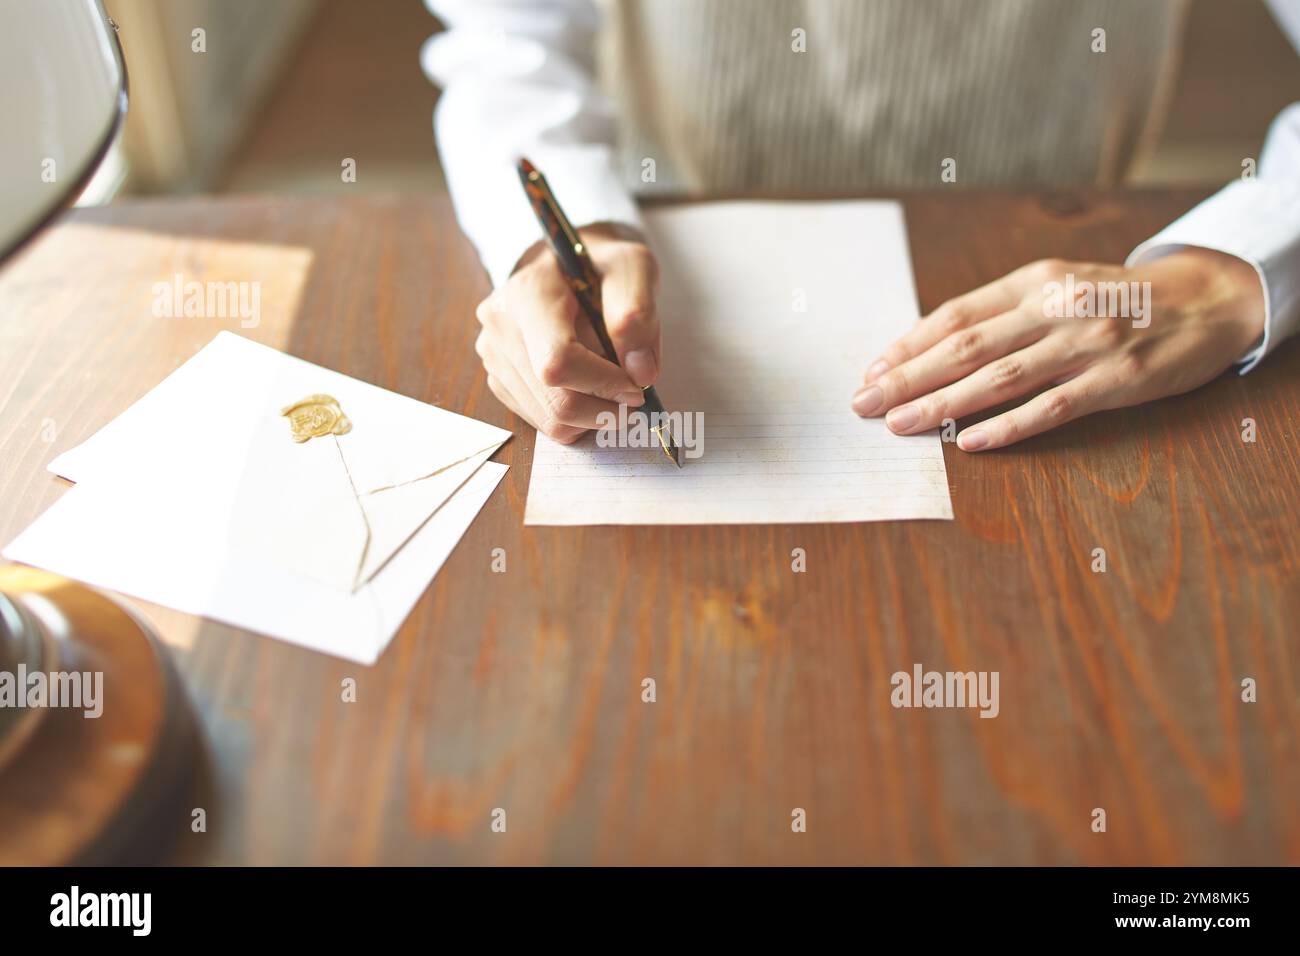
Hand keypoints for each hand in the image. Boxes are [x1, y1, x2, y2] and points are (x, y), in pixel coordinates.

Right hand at [475, 224, 659, 441]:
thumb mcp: (632, 266)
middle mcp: (500, 326)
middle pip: (556, 401)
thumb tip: (641, 373)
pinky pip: (543, 421)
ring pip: (550, 419)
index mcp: (527, 293)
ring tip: (613, 386)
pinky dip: (576, 418)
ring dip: (594, 416)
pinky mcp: (499, 379)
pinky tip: (589, 387)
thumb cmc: (599, 263)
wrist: (563, 262)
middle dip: (605, 408)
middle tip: (634, 395)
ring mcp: (494, 356)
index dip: (605, 384)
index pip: (559, 363)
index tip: (638, 384)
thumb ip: (639, 314)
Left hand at [852, 250, 1265, 450]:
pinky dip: (1008, 426)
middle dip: (907, 378)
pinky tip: (969, 442)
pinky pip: (1052, 407)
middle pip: (965, 347)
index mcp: (1034, 281)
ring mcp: (1087, 344)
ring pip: (999, 378)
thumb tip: (927, 344)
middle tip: (864, 404)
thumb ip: (999, 310)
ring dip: (942, 403)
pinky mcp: (1116, 381)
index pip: (955, 316)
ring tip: (900, 426)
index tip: (871, 373)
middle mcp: (1055, 307)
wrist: (1205, 299)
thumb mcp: (1056, 284)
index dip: (908, 346)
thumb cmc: (1113, 298)